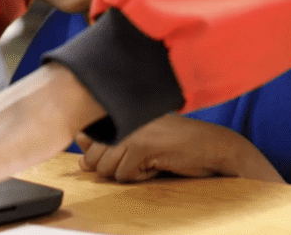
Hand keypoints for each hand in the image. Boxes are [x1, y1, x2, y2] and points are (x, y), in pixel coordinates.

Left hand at [75, 114, 283, 183]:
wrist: (210, 145)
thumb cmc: (175, 143)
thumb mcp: (138, 142)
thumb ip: (108, 142)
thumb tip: (80, 146)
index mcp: (122, 111)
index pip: (88, 137)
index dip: (97, 155)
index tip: (123, 154)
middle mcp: (124, 116)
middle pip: (93, 159)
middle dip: (113, 169)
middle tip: (139, 160)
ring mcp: (132, 129)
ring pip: (106, 169)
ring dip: (127, 173)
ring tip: (148, 161)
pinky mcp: (142, 145)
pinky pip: (124, 175)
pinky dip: (140, 178)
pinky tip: (156, 165)